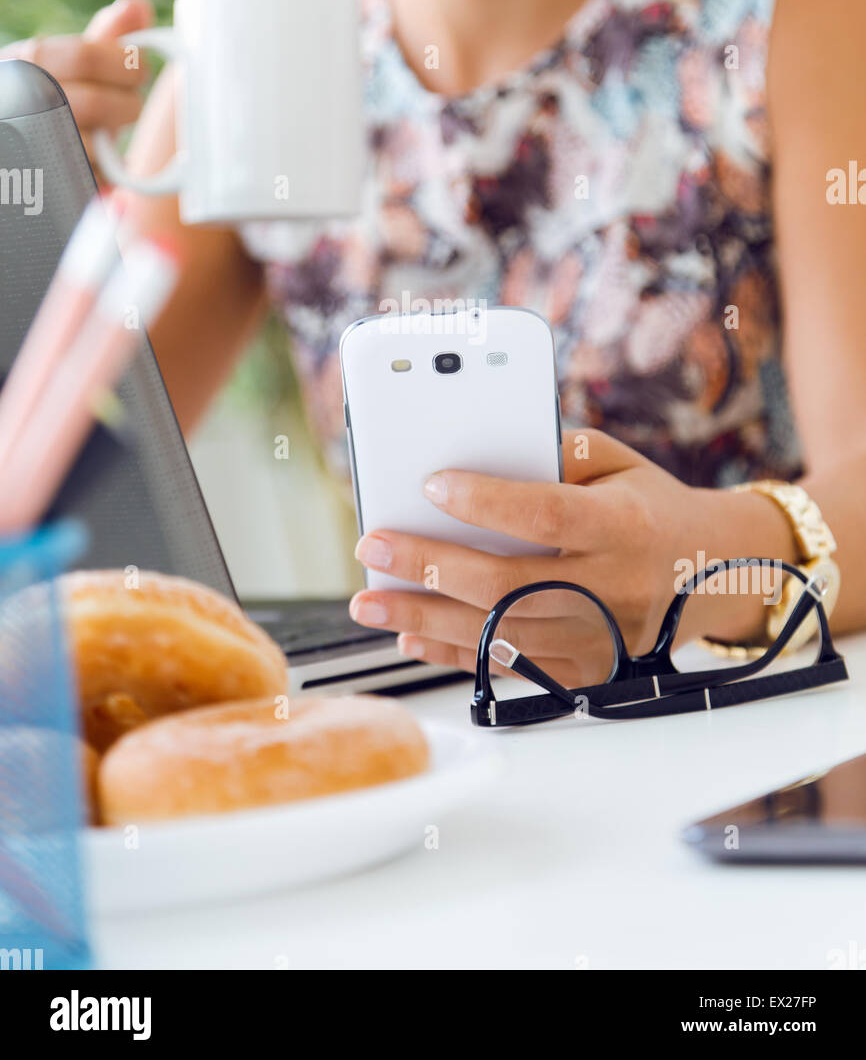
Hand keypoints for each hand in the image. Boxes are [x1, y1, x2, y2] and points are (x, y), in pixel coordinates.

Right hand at [0, 0, 154, 173]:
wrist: (13, 140)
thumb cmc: (41, 99)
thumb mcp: (59, 63)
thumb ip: (101, 39)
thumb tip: (138, 6)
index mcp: (23, 64)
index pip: (86, 57)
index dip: (126, 64)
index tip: (139, 70)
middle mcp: (21, 101)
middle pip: (95, 104)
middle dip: (127, 105)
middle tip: (130, 106)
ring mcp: (29, 143)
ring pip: (92, 148)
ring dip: (111, 144)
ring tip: (107, 135)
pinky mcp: (43, 182)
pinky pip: (88, 183)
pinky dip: (102, 177)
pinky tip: (97, 163)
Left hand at [349, 430, 797, 683]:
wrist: (716, 573)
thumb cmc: (651, 504)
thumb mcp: (617, 462)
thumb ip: (554, 453)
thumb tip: (474, 454)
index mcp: (625, 526)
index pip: (547, 515)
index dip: (488, 502)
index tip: (431, 483)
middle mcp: (613, 589)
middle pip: (507, 584)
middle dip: (429, 566)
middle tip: (372, 546)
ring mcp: (600, 638)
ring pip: (498, 635)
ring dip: (425, 618)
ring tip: (368, 600)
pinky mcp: (588, 670)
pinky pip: (510, 667)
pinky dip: (453, 653)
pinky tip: (410, 633)